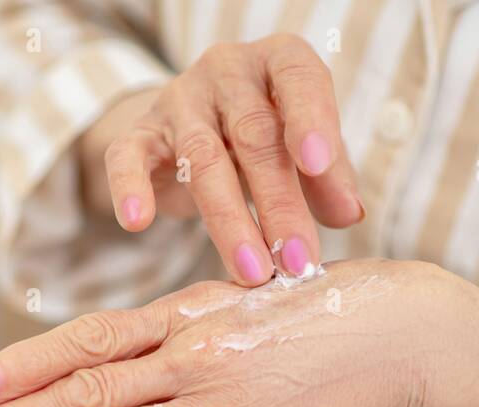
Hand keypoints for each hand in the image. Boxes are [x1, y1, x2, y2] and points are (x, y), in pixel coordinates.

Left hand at [0, 260, 442, 406]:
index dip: (25, 364)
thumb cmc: (328, 315)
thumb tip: (143, 351)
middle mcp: (191, 353)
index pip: (87, 340)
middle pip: (83, 388)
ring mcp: (221, 400)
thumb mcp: (246, 303)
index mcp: (186, 316)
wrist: (407, 332)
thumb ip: (192, 327)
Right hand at [78, 34, 363, 285]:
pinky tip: (137, 221)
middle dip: (280, 204)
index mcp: (278, 61)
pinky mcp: (138, 134)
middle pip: (255, 136)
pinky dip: (131, 188)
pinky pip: (128, 158)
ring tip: (253, 273)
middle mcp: (227, 70)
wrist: (193, 130)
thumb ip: (328, 177)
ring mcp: (179, 100)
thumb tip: (349, 214)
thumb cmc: (265, 139)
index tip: (316, 164)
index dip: (309, 118)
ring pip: (203, 158)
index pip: (298, 78)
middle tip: (297, 261)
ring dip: (230, 221)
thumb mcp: (304, 152)